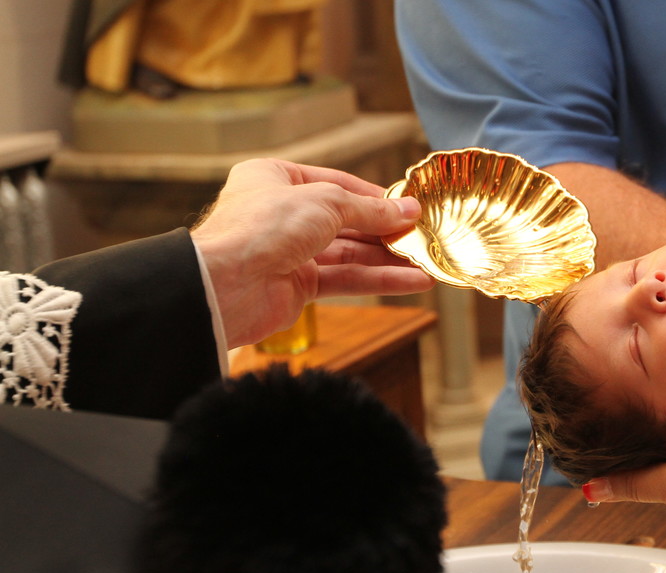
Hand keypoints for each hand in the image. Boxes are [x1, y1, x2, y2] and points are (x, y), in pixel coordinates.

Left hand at [190, 158, 435, 347]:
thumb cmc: (263, 227)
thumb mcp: (326, 203)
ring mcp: (289, 252)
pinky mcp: (296, 286)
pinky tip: (411, 281)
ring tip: (425, 262)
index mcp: (274, 178)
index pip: (335, 182)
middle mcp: (281, 214)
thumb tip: (408, 210)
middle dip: (384, 230)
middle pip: (345, 220)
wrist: (225, 284)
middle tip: (422, 236)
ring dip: (388, 259)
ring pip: (348, 252)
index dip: (373, 195)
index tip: (408, 207)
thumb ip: (370, 210)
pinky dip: (377, 280)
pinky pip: (344, 279)